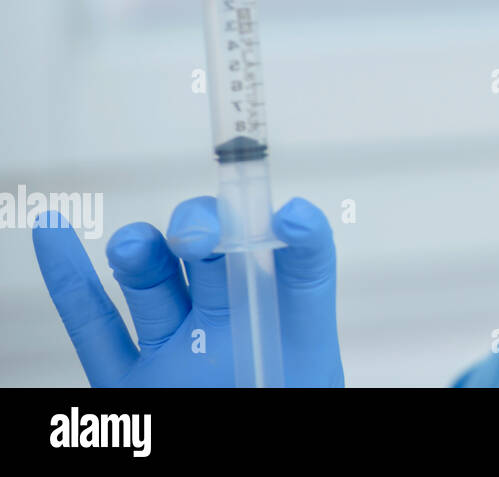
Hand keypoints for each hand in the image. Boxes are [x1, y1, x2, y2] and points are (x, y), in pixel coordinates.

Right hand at [33, 195, 343, 386]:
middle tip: (204, 239)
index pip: (304, 271)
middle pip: (217, 257)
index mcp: (293, 339)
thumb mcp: (303, 379)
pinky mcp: (124, 390)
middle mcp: (233, 335)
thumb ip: (297, 310)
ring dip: (144, 249)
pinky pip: (92, 325)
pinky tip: (53, 225)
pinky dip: (68, 275)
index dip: (300, 236)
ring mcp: (175, 357)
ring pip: (152, 283)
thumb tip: (294, 230)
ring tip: (143, 249)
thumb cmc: (279, 423)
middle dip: (206, 228)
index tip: (288, 217)